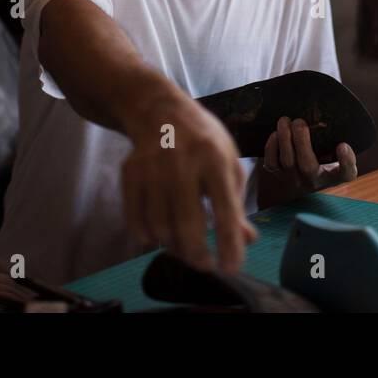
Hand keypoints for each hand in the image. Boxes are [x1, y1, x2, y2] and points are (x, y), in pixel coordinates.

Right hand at [121, 94, 258, 273]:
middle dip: (198, 255)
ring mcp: (151, 166)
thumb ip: (235, 202)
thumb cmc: (202, 140)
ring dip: (173, 247)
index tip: (231, 268)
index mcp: (213, 157)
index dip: (229, 243)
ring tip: (184, 248)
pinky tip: (159, 238)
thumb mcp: (228, 163)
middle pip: (187, 224)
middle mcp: (180, 161)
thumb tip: (247, 240)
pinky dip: (147, 237)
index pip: (224, 209)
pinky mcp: (130, 172)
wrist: (159, 109)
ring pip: (160, 226)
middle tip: (206, 265)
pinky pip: (135, 219)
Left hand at [262, 117, 357, 192]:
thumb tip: (338, 139)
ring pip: (287, 163)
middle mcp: (314, 181)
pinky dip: (271, 147)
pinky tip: (276, 134)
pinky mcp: (278, 175)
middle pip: (307, 166)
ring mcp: (294, 180)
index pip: (346, 174)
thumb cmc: (325, 158)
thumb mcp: (338, 155)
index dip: (346, 161)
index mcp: (334, 175)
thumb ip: (341, 146)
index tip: (342, 145)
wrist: (304, 175)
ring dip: (284, 139)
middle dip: (301, 140)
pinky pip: (271, 164)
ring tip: (285, 121)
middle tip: (299, 121)